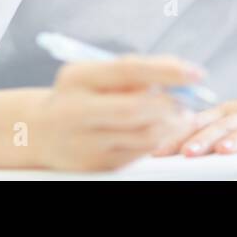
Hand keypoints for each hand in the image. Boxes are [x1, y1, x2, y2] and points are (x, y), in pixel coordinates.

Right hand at [27, 54, 206, 171]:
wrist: (40, 132)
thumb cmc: (77, 95)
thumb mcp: (92, 73)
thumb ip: (129, 71)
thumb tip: (177, 72)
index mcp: (77, 78)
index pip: (128, 71)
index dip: (166, 71)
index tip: (196, 72)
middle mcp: (77, 111)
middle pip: (136, 108)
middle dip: (171, 103)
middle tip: (191, 98)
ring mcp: (85, 142)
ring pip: (144, 134)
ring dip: (170, 123)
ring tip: (179, 113)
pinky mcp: (97, 165)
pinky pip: (140, 152)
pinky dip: (158, 139)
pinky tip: (162, 129)